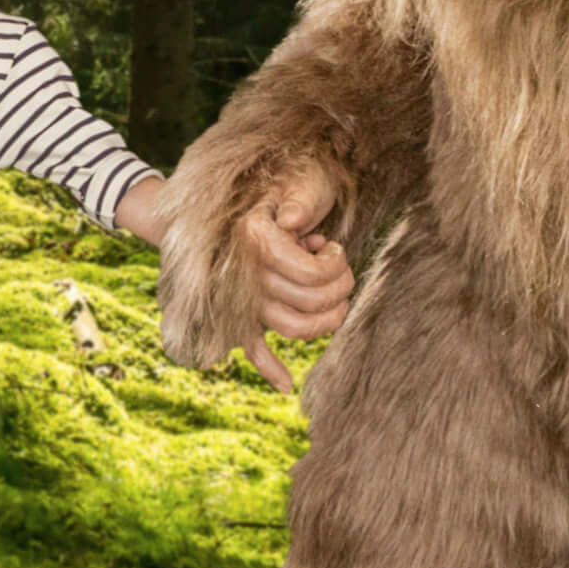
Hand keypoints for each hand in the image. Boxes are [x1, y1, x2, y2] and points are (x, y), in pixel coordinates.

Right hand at [233, 168, 355, 394]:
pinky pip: (253, 349)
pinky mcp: (241, 315)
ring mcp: (243, 298)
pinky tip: (286, 385)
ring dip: (324, 322)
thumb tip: (294, 221)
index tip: (333, 248)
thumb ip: (296, 200)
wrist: (225, 200)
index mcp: (256, 241)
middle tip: (343, 271)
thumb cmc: (275, 185)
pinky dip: (270, 369)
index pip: (309, 273)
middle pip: (308, 302)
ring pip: (293, 327)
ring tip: (338, 304)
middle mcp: (247, 273)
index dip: (333, 266)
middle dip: (338, 289)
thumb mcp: (293, 182)